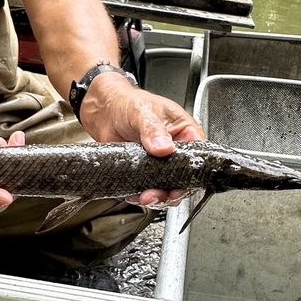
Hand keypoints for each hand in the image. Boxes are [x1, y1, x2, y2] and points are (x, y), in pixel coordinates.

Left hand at [78, 78, 204, 207]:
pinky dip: (140, 196)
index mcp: (184, 133)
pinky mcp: (143, 172)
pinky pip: (147, 189)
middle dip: (173, 191)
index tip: (181, 183)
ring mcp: (158, 164)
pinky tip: (134, 194)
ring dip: (158, 197)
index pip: (197, 157)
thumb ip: (154, 129)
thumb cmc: (128, 102)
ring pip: (166, 188)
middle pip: (183, 179)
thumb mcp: (143, 111)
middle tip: (160, 194)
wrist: (103, 110)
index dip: (192, 174)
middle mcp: (174, 151)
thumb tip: (164, 147)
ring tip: (146, 197)